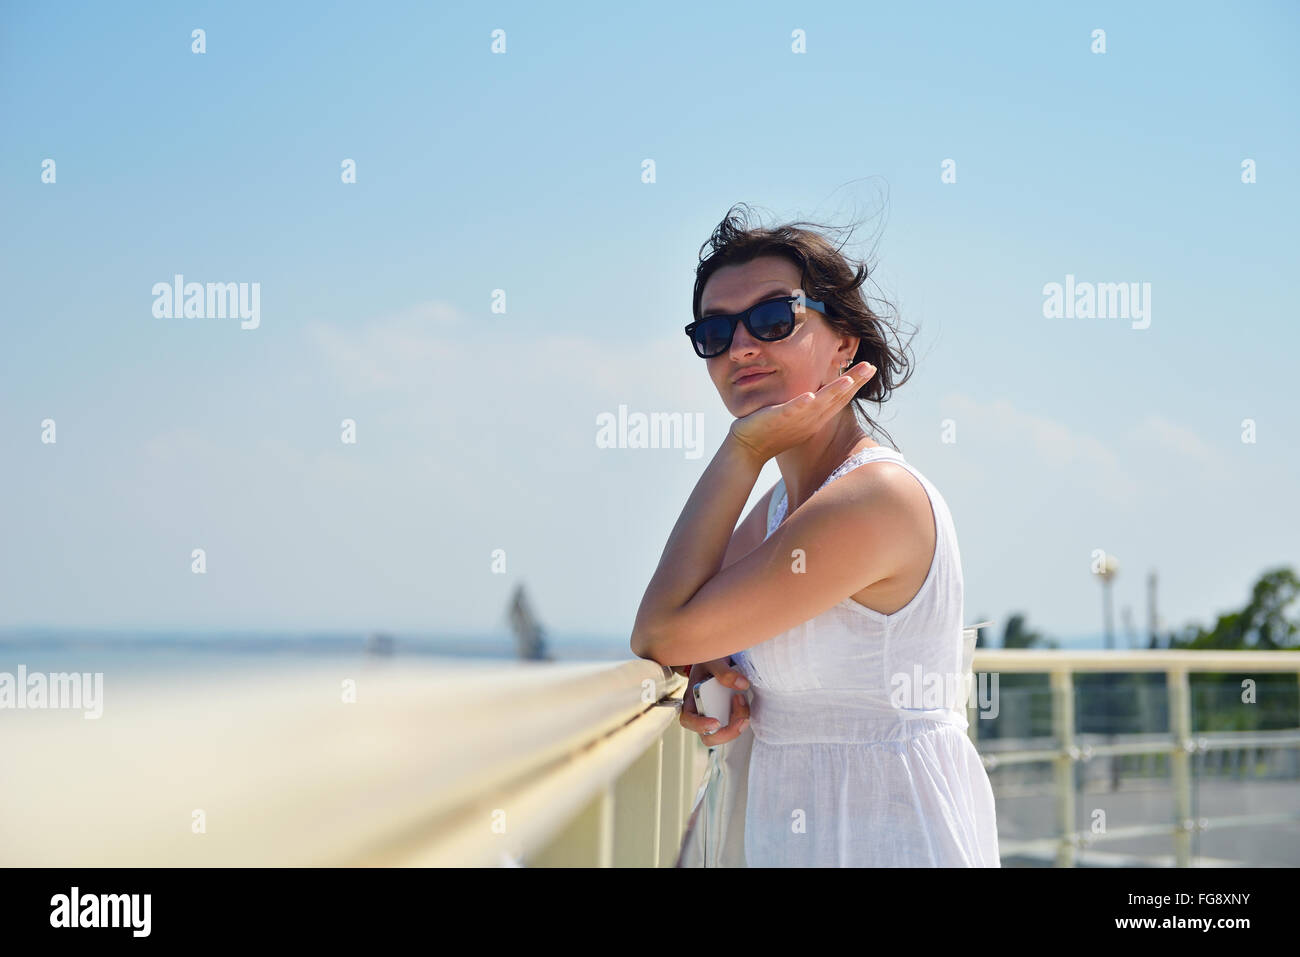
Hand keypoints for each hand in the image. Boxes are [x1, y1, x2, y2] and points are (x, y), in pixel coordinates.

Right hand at [679, 657, 750, 744]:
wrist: (716, 655)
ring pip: (724, 733)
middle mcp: (701, 711)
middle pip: (708, 735)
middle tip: (742, 719)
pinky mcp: (727, 713)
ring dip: (738, 723)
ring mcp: (715, 714)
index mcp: (691, 699)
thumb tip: (742, 684)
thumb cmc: (708, 659)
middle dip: (727, 732)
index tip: (716, 722)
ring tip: (742, 699)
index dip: (700, 726)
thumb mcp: (712, 660)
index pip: (688, 720)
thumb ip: (723, 671)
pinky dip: (743, 716)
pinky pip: (735, 723)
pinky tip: (744, 700)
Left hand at [729, 361, 875, 461]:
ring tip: (849, 379)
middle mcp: (811, 420)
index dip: (856, 383)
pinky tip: (810, 396)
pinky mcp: (778, 419)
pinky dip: (801, 404)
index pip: (840, 398)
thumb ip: (808, 403)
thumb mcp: (796, 415)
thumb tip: (816, 387)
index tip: (870, 368)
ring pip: (819, 404)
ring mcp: (796, 420)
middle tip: (871, 366)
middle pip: (837, 399)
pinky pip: (791, 410)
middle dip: (854, 382)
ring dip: (834, 391)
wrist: (748, 449)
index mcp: (816, 417)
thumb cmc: (771, 431)